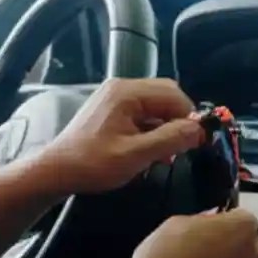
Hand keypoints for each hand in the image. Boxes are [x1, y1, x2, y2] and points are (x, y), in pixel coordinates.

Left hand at [40, 78, 204, 193]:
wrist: (57, 171)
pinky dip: (152, 129)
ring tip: (168, 154)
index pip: (174, 94)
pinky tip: (152, 150)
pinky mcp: (111, 109)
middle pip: (166, 95)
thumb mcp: (136, 155)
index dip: (190, 117)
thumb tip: (200, 130)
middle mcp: (122, 87)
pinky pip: (142, 112)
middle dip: (179, 120)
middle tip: (184, 147)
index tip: (198, 142)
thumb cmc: (94, 164)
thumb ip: (170, 139)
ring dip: (166, 127)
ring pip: (155, 105)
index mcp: (127, 92)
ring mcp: (115, 97)